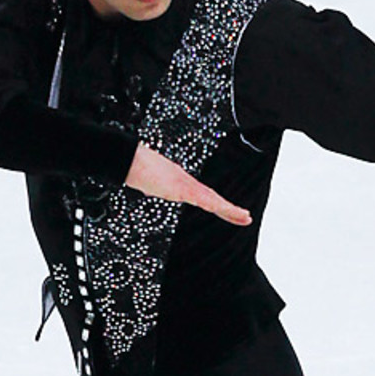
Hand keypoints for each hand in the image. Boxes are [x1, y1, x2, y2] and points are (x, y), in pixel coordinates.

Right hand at [125, 142, 251, 225]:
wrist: (127, 158)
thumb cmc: (135, 166)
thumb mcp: (149, 181)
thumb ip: (155, 186)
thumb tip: (151, 189)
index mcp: (180, 182)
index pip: (205, 196)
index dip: (219, 204)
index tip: (231, 212)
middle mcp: (186, 182)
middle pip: (213, 199)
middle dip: (230, 210)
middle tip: (247, 217)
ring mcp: (183, 184)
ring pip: (212, 199)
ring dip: (229, 209)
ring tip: (244, 216)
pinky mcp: (179, 186)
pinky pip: (201, 198)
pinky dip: (215, 204)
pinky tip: (225, 209)